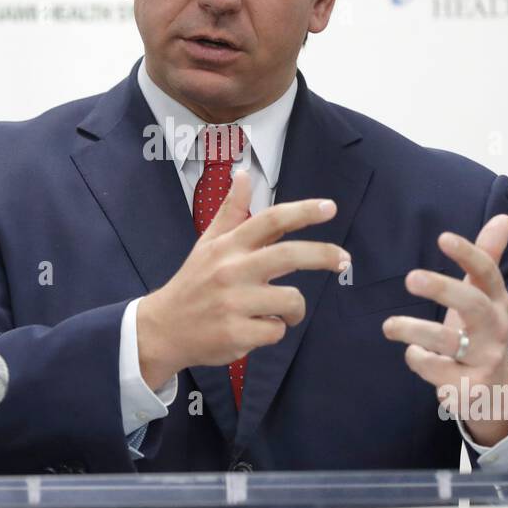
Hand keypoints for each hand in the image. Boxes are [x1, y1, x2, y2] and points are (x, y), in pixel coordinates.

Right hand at [136, 169, 350, 390]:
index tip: (330, 208)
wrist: (163, 329)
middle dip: (324, 255)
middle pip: (290, 255)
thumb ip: (231, 210)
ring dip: (294, 309)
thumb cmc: (193, 283)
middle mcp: (231, 270)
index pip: (270, 220)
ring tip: (280, 311)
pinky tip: (254, 329)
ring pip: (291, 300)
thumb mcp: (208, 243)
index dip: (303, 212)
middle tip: (344, 260)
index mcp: (228, 246)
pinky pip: (277, 330)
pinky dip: (273, 330)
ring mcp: (233, 303)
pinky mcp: (236, 334)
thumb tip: (242, 173)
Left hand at [382, 214, 507, 445]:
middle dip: (442, 289)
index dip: (468, 254)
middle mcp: (495, 329)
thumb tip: (502, 216)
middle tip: (410, 277)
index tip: (443, 237)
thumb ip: (488, 258)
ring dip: (415, 331)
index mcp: (496, 303)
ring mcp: (484, 359)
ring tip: (389, 326)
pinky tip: (414, 355)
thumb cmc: (481, 333)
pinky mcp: (469, 388)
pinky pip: (437, 372)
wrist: (498, 391)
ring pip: (449, 342)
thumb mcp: (486, 298)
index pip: (488, 274)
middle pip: (473, 306)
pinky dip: (420, 362)